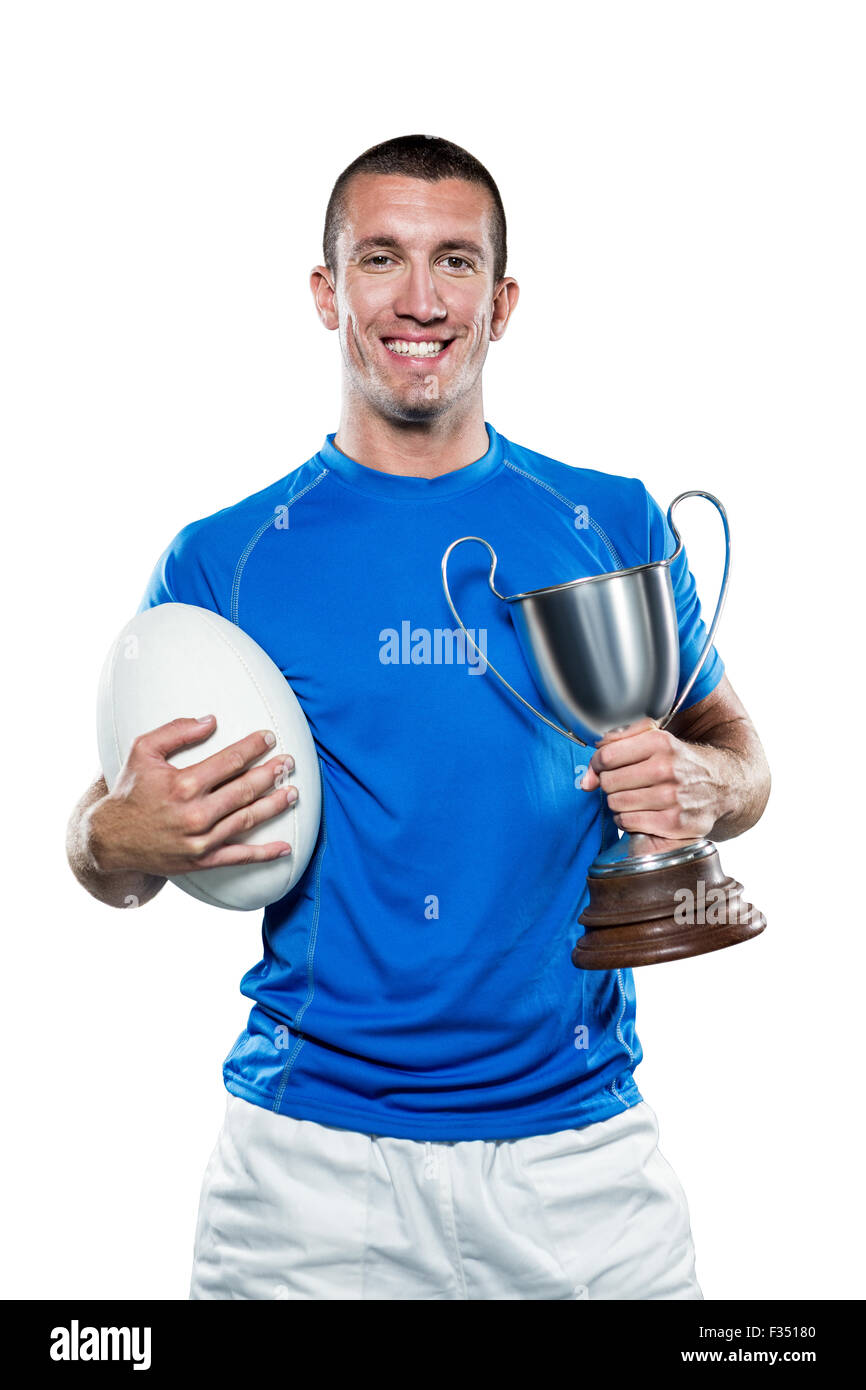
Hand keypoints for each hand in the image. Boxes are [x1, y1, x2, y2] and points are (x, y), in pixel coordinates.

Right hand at [88, 715, 297, 875]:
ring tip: (293, 792)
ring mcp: (200, 840)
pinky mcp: (201, 861)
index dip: (254, 747)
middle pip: (245, 789)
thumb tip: (211, 720)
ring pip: (248, 819)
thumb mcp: (143, 751)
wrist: (110, 840)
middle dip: (272, 774)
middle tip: (289, 763)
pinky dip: (265, 853)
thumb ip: (176, 731)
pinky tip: (285, 847)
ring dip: (275, 805)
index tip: (270, 739)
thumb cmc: (130, 791)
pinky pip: (239, 857)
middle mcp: (195, 814)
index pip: (230, 761)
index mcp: (183, 784)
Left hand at [579, 717, 729, 850]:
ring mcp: (673, 798)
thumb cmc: (681, 761)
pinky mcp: (675, 823)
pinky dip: (627, 820)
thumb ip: (616, 745)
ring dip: (618, 803)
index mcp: (660, 742)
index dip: (599, 764)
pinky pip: (628, 823)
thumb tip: (586, 780)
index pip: (606, 756)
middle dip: (611, 784)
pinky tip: (641, 813)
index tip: (606, 767)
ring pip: (615, 803)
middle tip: (626, 783)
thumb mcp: (656, 738)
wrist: (725, 784)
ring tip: (634, 797)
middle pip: (609, 782)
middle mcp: (667, 769)